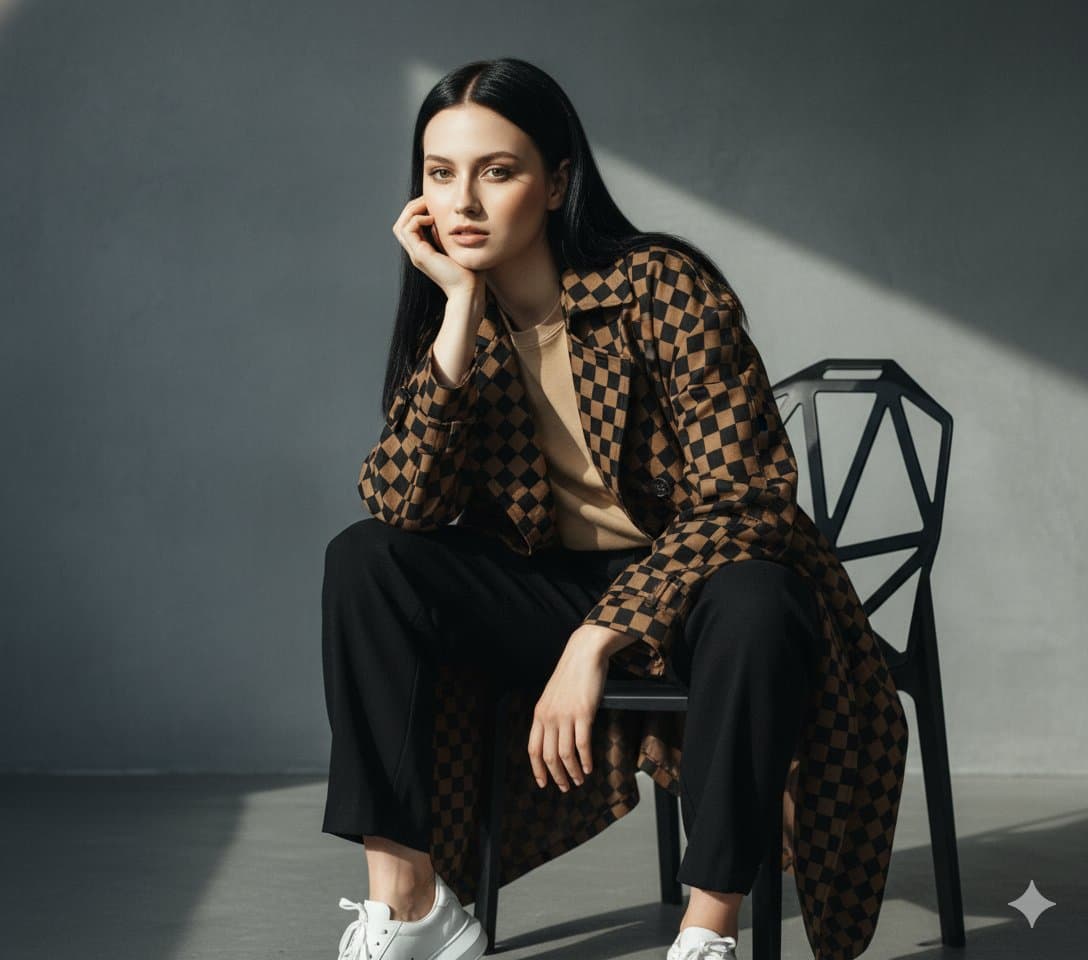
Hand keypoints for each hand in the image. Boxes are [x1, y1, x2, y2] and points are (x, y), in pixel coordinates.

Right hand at [392, 196, 483, 303]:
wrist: (468, 290)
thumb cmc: (470, 271)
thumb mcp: (458, 246)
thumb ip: (449, 234)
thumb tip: (448, 217)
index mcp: (424, 250)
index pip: (409, 225)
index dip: (418, 210)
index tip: (434, 203)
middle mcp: (417, 252)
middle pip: (401, 223)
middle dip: (413, 207)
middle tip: (429, 200)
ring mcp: (416, 254)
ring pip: (400, 225)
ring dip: (413, 211)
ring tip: (430, 207)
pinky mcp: (420, 255)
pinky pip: (408, 229)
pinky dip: (417, 219)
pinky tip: (432, 218)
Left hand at [527, 624, 619, 791]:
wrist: (584, 654)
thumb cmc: (571, 674)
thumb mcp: (553, 695)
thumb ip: (550, 715)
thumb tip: (554, 737)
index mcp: (539, 713)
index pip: (533, 749)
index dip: (537, 769)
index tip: (543, 783)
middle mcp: (549, 717)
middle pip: (549, 756)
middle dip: (557, 776)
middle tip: (566, 787)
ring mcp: (566, 715)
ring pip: (565, 754)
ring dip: (572, 772)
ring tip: (580, 780)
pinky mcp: (583, 713)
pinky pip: (582, 744)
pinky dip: (585, 760)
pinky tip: (589, 768)